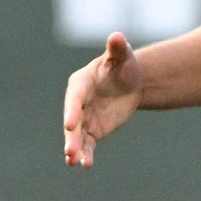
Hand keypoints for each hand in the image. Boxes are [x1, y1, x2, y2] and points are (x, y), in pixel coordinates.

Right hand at [63, 31, 142, 167]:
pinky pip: (87, 144)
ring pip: (77, 136)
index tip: (70, 124)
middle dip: (71, 136)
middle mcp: (77, 103)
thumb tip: (116, 36)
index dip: (71, 111)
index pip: (74, 99)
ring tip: (74, 162)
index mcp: (81, 83)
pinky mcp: (92, 130)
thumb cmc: (123, 64)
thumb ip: (117, 48)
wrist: (131, 82)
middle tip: (71, 151)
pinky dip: (86, 154)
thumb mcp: (122, 55)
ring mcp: (83, 118)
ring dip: (75, 149)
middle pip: (72, 121)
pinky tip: (86, 165)